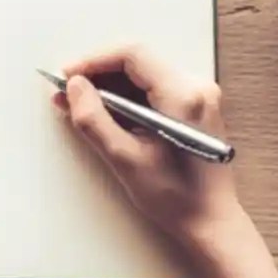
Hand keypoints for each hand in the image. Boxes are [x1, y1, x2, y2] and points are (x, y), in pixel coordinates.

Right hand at [54, 45, 240, 252]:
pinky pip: (152, 88)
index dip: (94, 60)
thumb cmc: (176, 198)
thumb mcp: (124, 159)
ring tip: (78, 103)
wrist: (210, 222)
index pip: (132, 55)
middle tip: (67, 91)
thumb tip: (75, 87)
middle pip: (137, 62)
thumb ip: (94, 119)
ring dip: (109, 85)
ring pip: (142, 74)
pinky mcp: (193, 105)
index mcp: (183, 96)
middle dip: (97, 73)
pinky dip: (125, 96)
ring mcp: (197, 95)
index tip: (68, 76)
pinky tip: (103, 111)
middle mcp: (196, 87)